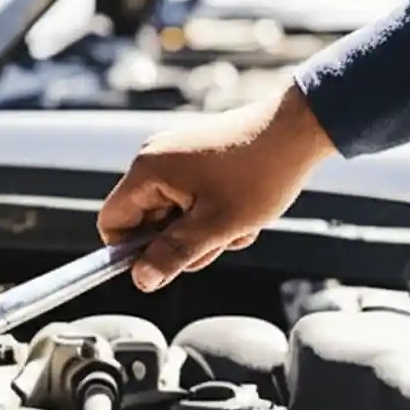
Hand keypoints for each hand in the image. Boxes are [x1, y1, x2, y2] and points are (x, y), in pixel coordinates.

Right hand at [98, 84, 334, 291]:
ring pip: (173, 215)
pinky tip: (242, 211)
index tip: (165, 263)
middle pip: (145, 222)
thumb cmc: (261, 173)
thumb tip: (140, 279)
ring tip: (236, 224)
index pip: (111, 222)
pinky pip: (191, 199)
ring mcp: (177, 156)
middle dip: (180, 241)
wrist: (298, 130)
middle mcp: (155, 158)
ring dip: (202, 231)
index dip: (130, 251)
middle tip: (217, 239)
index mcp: (149, 170)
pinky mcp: (197, 157)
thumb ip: (175, 254)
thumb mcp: (217, 225)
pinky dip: (213, 213)